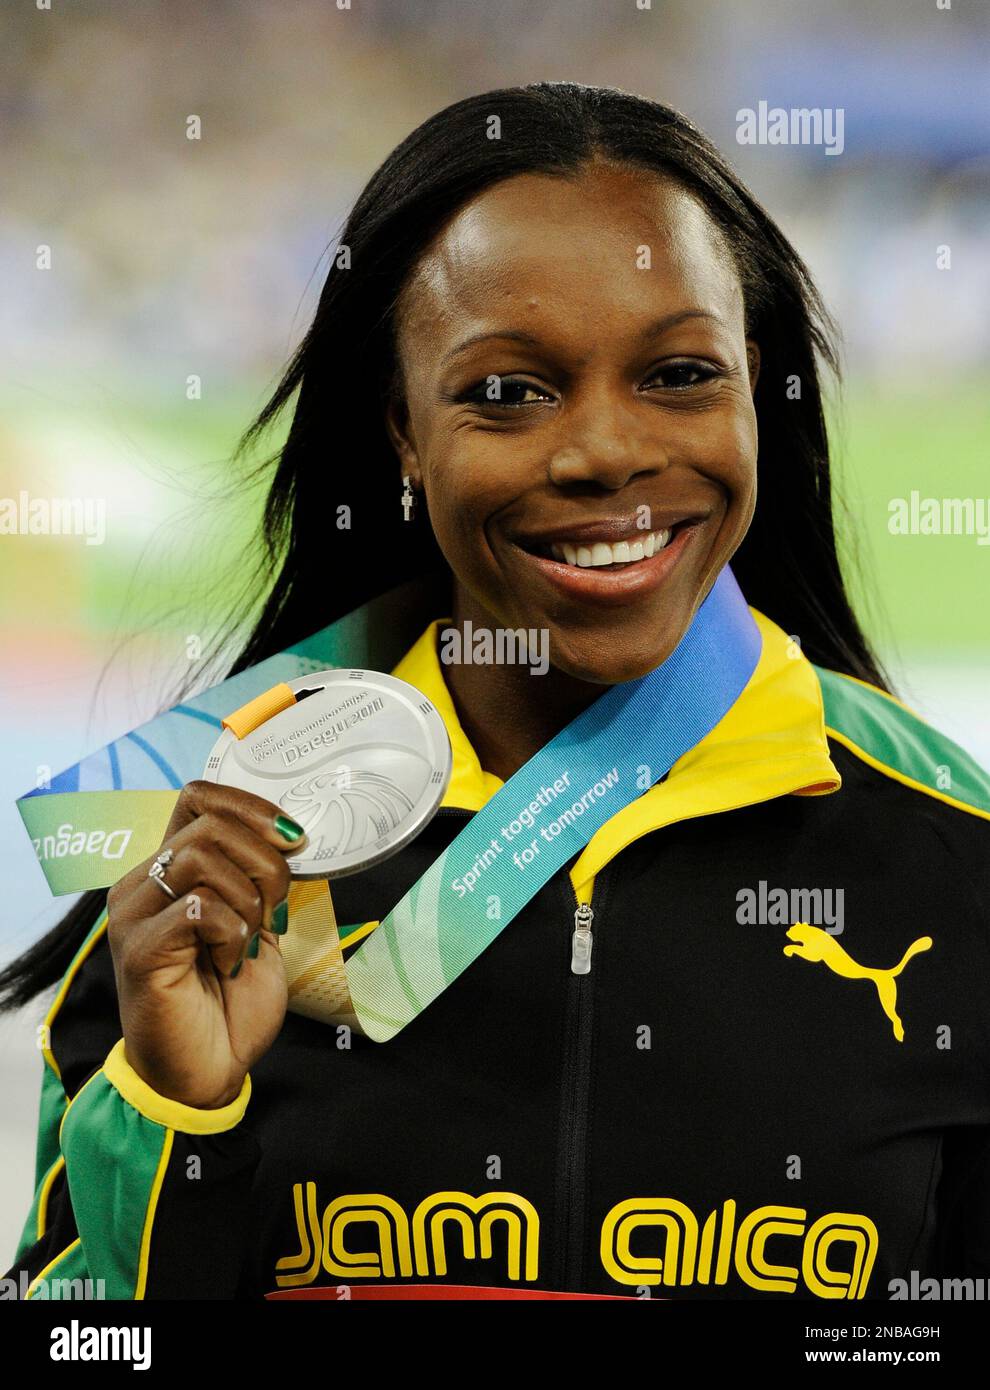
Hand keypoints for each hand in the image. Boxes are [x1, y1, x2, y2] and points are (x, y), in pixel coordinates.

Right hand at [105, 780, 307, 1107]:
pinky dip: (233, 931)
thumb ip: (262, 881)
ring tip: (249, 940)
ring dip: (248, 898)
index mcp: (171, 869)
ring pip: (202, 859)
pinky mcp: (140, 949)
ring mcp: (135, 914)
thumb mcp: (259, 926)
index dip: (250, 806)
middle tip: (275, 908)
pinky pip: (199, 908)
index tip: (292, 838)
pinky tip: (230, 961)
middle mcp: (143, 882)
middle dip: (264, 861)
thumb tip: (292, 836)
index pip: (198, 796)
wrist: (208, 1073)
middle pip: (209, 823)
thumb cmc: (231, 1002)